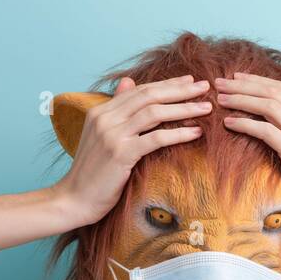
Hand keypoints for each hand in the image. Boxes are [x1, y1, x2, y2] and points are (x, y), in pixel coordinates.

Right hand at [53, 74, 211, 226]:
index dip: (166, 84)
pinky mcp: (121, 153)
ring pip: (154, 113)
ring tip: (206, 108)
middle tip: (205, 86)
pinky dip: (178, 133)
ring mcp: (112, 135)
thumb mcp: (101, 135)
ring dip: (184, 108)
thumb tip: (128, 81)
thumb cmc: (92, 172)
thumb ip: (116, 109)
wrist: (74, 199)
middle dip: (180, 90)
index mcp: (100, 111)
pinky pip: (155, 138)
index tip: (189, 80)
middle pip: (149, 95)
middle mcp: (105, 118)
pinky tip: (196, 132)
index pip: (139, 90)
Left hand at [215, 73, 280, 230]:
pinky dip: (245, 124)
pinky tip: (229, 123)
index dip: (258, 80)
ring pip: (269, 106)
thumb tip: (277, 123)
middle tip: (220, 83)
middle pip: (274, 92)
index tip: (237, 77)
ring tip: (221, 100)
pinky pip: (266, 131)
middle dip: (244, 85)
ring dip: (241, 100)